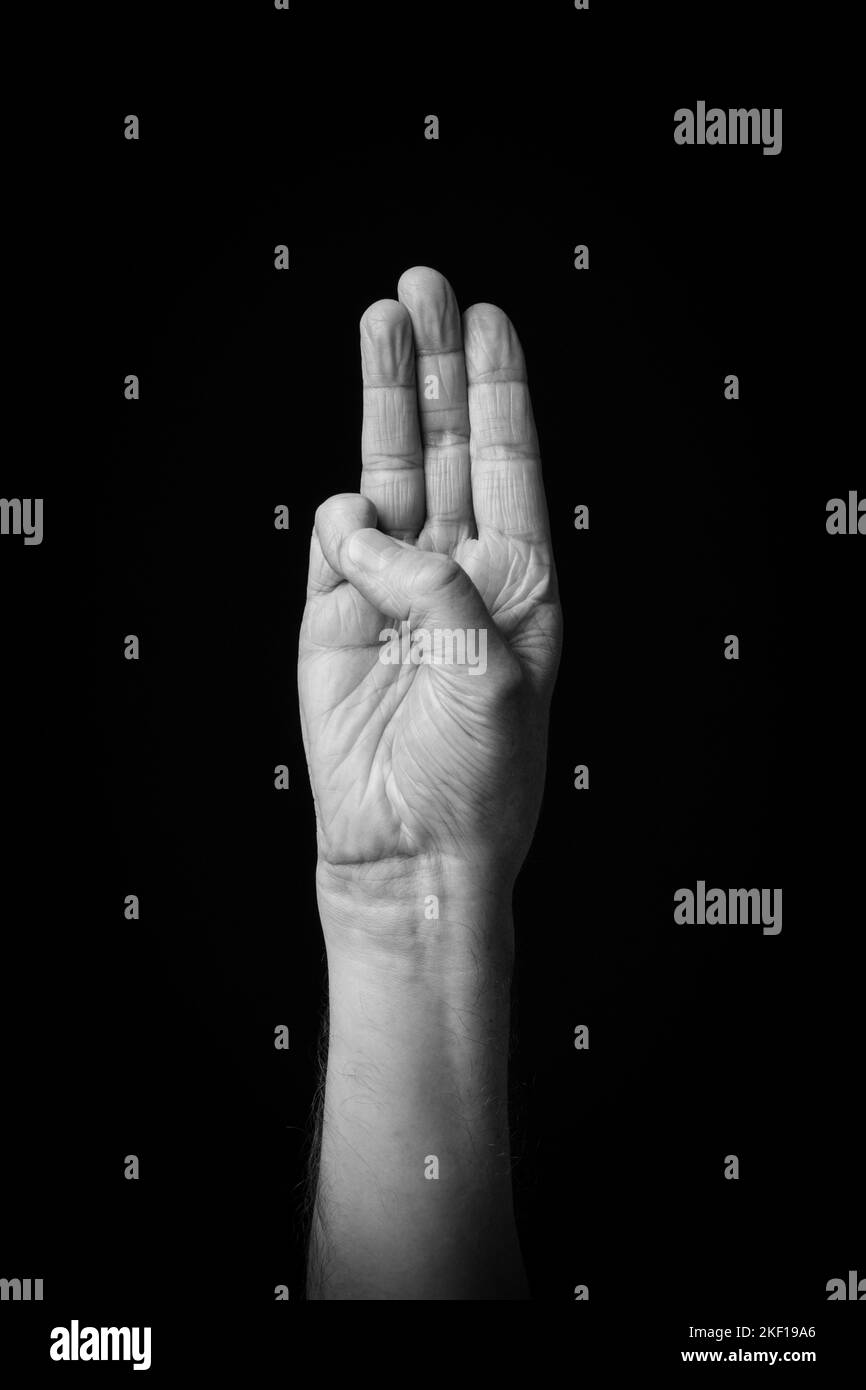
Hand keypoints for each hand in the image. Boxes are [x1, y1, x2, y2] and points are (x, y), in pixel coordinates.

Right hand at [298, 266, 561, 931]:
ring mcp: (391, 588)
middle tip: (423, 289)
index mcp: (518, 582)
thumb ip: (435, 585)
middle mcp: (457, 572)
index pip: (508, 463)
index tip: (489, 318)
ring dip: (385, 400)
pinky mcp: (332, 615)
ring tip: (381, 322)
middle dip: (437, 367)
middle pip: (448, 446)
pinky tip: (349, 523)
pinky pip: (331, 543)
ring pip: (388, 474)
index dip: (498, 389)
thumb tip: (360, 524)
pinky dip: (338, 523)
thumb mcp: (493, 673)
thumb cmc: (476, 777)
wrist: (409, 850)